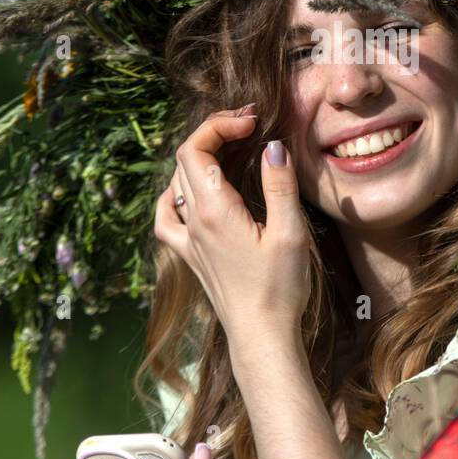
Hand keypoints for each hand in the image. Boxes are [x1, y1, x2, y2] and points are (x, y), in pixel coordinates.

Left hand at [153, 105, 312, 340]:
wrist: (261, 337)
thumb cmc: (279, 289)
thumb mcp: (290, 233)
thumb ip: (279, 185)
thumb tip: (271, 146)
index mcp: (214, 210)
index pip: (195, 149)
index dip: (219, 125)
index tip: (252, 122)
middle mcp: (193, 222)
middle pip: (185, 160)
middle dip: (213, 134)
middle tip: (249, 128)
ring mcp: (187, 240)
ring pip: (177, 183)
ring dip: (198, 158)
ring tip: (229, 150)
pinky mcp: (190, 256)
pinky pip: (167, 218)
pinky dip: (174, 196)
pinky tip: (190, 195)